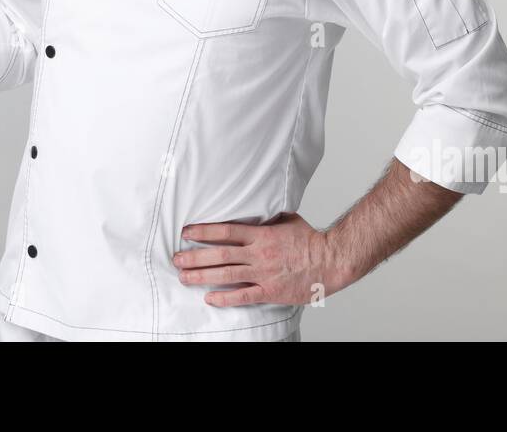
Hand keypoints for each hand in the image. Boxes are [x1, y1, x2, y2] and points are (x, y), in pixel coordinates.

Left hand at [173, 212, 347, 307]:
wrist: (330, 261)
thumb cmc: (311, 240)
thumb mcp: (287, 219)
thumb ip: (267, 217)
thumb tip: (254, 209)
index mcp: (261, 235)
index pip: (226, 231)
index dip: (204, 231)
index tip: (187, 232)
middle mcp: (258, 254)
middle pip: (219, 254)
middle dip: (194, 256)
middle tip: (176, 258)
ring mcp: (263, 274)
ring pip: (226, 275)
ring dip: (202, 276)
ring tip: (184, 276)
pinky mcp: (270, 291)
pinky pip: (243, 296)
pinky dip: (225, 297)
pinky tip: (209, 298)